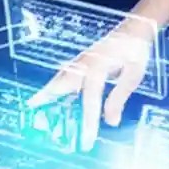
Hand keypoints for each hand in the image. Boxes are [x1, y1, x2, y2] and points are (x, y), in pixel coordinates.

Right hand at [26, 19, 155, 150]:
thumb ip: (119, 97)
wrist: (136, 28)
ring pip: (62, 77)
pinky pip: (67, 74)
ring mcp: (83, 60)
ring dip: (49, 90)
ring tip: (35, 103)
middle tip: (32, 107)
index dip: (88, 120)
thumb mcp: (133, 75)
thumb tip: (110, 121)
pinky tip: (54, 94)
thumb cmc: (136, 51)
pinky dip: (57, 84)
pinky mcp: (84, 60)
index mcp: (99, 67)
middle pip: (63, 82)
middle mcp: (86, 63)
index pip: (90, 98)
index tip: (86, 140)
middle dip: (48, 96)